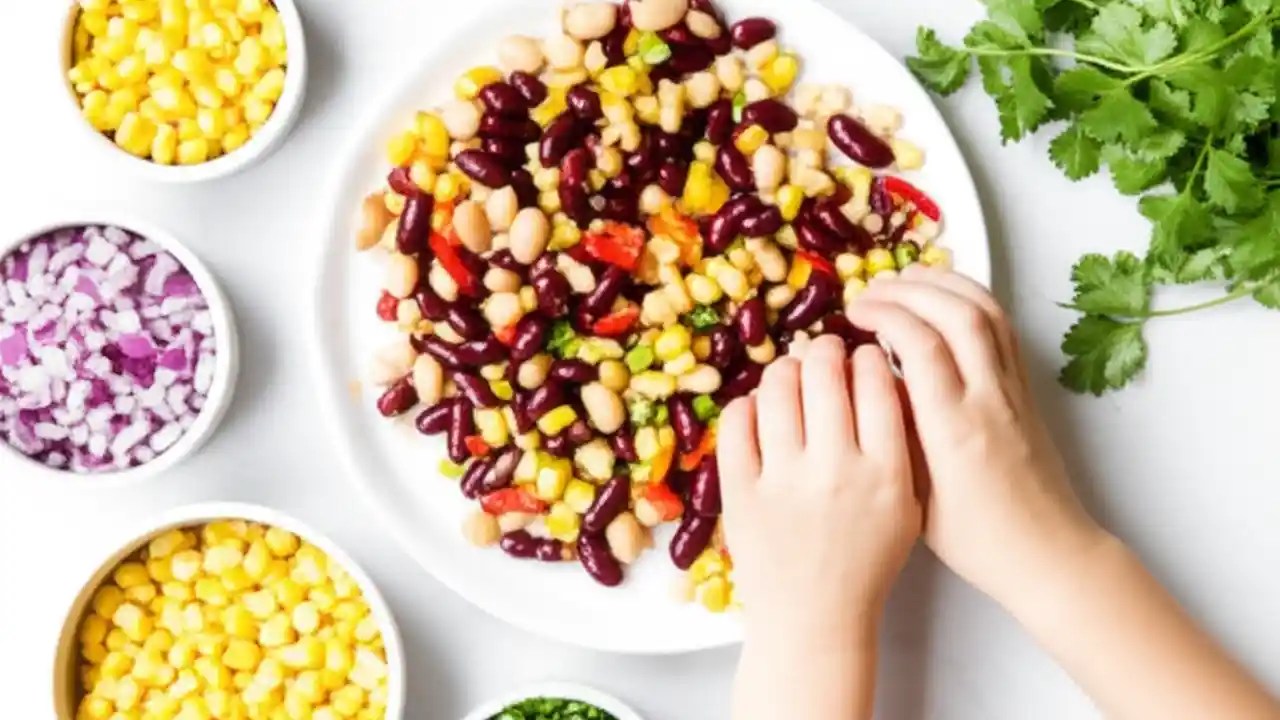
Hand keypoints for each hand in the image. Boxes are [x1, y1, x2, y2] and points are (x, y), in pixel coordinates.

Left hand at [717, 334, 921, 645]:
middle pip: (825, 374)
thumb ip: (901, 444)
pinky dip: (747, 404)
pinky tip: (759, 406)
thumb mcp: (906, 505)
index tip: (863, 356)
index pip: (878, 383)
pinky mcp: (740, 492)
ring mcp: (783, 480)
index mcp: (886, 473)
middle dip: (826, 350)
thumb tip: (880, 376)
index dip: (868, 357)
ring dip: (786, 369)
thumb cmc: (866, 560)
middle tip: (824, 351)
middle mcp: (835, 470)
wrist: (814, 618)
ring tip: (791, 371)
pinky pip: (737, 424)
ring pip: (778, 389)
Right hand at [847, 265, 1104, 605]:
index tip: (854, 311)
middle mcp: (990, 400)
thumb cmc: (976, 539)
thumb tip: (870, 382)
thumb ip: (894, 433)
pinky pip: (1003, 329)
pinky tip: (947, 299)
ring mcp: (1014, 392)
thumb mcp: (914, 494)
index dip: (885, 314)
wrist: (1048, 554)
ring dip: (944, 285)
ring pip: (986, 313)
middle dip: (909, 290)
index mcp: (955, 430)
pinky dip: (972, 300)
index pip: (921, 346)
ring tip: (905, 280)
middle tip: (871, 291)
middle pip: (957, 315)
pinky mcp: (1026, 391)